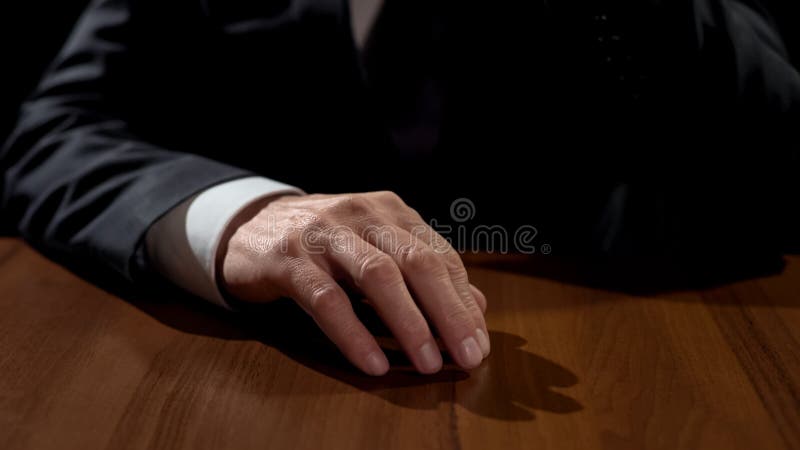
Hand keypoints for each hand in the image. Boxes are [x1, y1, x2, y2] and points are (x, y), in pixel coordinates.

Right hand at [220, 191, 489, 374]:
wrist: (249, 227)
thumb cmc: (325, 245)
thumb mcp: (376, 251)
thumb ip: (424, 274)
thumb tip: (478, 307)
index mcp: (390, 212)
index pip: (439, 255)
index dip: (463, 301)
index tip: (478, 344)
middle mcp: (362, 215)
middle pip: (417, 262)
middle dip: (448, 312)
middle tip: (466, 356)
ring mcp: (324, 233)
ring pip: (378, 277)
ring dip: (409, 323)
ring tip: (428, 363)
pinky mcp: (290, 258)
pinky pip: (328, 300)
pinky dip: (354, 334)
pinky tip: (373, 363)